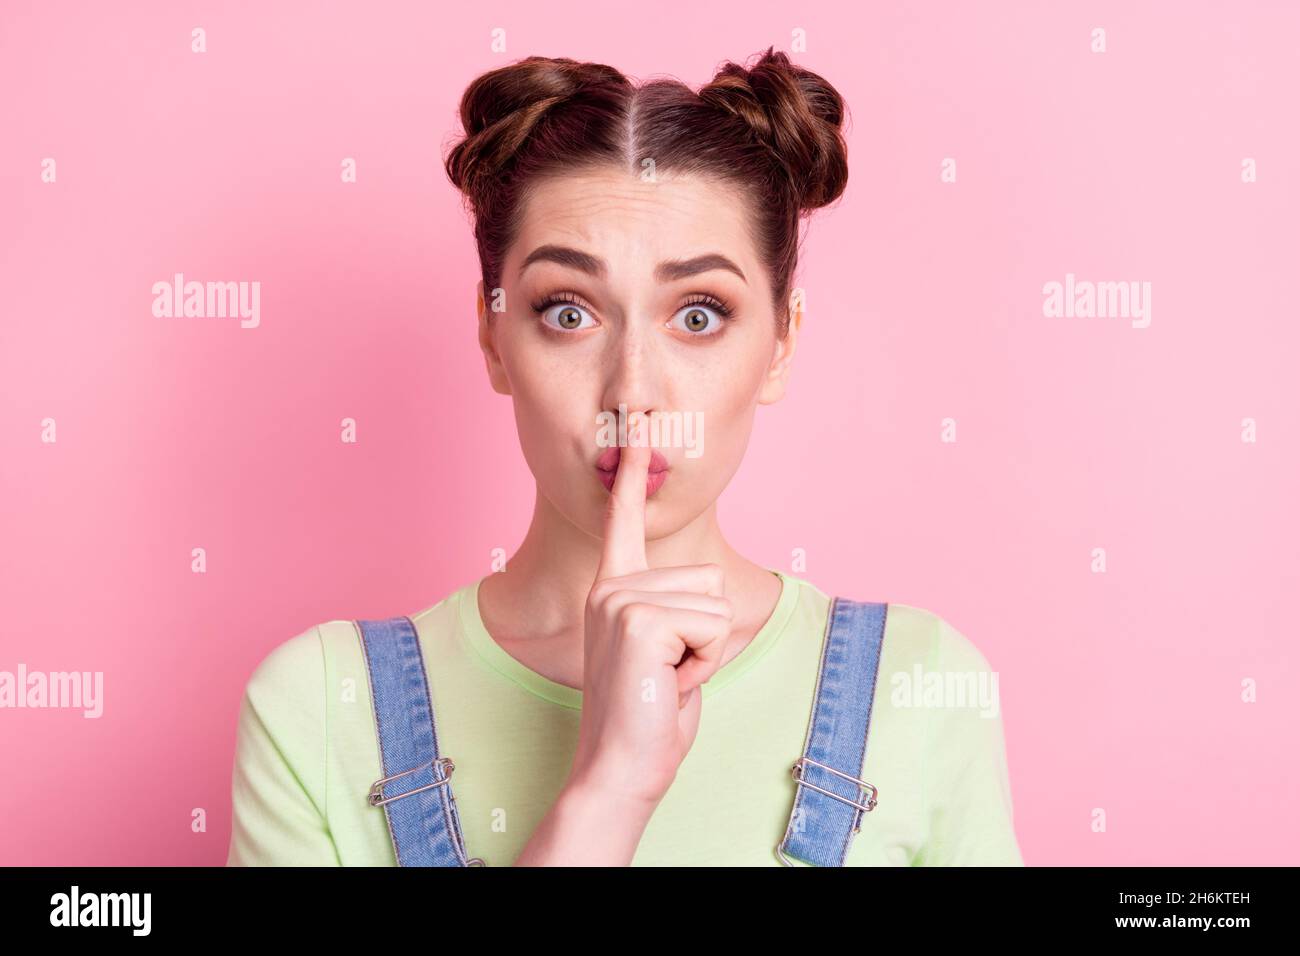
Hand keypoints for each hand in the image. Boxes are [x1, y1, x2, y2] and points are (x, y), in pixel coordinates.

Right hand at [569, 413, 734, 807]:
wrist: (621, 766)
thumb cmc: (649, 716)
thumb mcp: (666, 653)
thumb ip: (677, 615)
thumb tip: (703, 598)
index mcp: (615, 589)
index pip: (626, 523)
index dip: (635, 478)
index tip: (637, 429)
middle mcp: (611, 586)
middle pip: (708, 579)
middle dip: (706, 635)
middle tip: (667, 672)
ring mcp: (619, 599)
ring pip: (714, 605)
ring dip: (705, 652)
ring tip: (665, 679)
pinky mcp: (637, 619)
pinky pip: (712, 628)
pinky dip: (703, 664)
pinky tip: (666, 684)